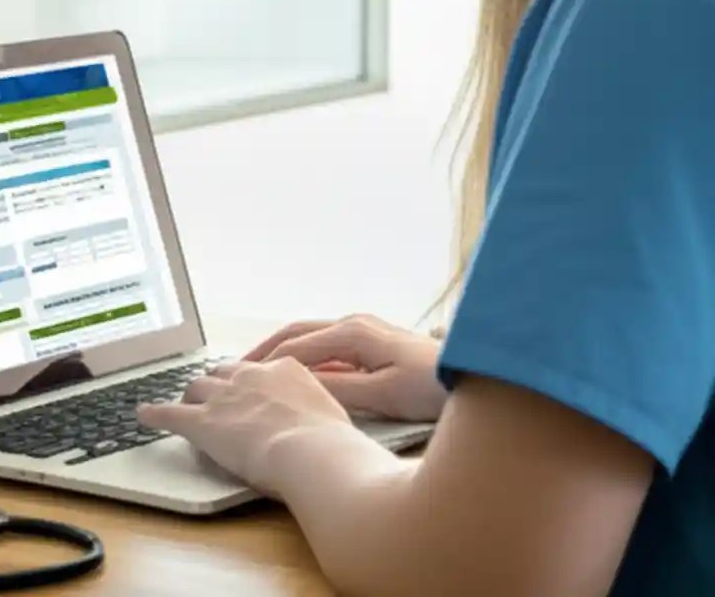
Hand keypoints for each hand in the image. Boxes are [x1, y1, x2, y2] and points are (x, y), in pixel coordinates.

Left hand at [137, 359, 356, 494]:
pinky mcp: (202, 422)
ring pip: (196, 387)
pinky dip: (154, 414)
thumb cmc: (331, 442)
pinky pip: (170, 413)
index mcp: (284, 369)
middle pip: (222, 373)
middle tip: (214, 400)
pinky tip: (143, 415)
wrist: (313, 452)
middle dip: (216, 386)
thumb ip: (318, 410)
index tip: (248, 393)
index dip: (249, 384)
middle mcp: (250, 376)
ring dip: (190, 398)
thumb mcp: (332, 414)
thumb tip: (322, 421)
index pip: (258, 370)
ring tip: (184, 408)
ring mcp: (223, 396)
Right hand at [243, 314, 446, 422]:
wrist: (480, 372)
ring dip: (284, 350)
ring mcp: (365, 329)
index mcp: (352, 333)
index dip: (264, 363)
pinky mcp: (375, 341)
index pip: (294, 347)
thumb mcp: (381, 394)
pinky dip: (307, 356)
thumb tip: (297, 385)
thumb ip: (337, 389)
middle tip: (237, 368)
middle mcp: (354, 323)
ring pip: (312, 336)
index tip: (238, 380)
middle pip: (297, 332)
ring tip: (260, 368)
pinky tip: (299, 373)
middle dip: (266, 349)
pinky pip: (329, 345)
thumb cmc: (432, 386)